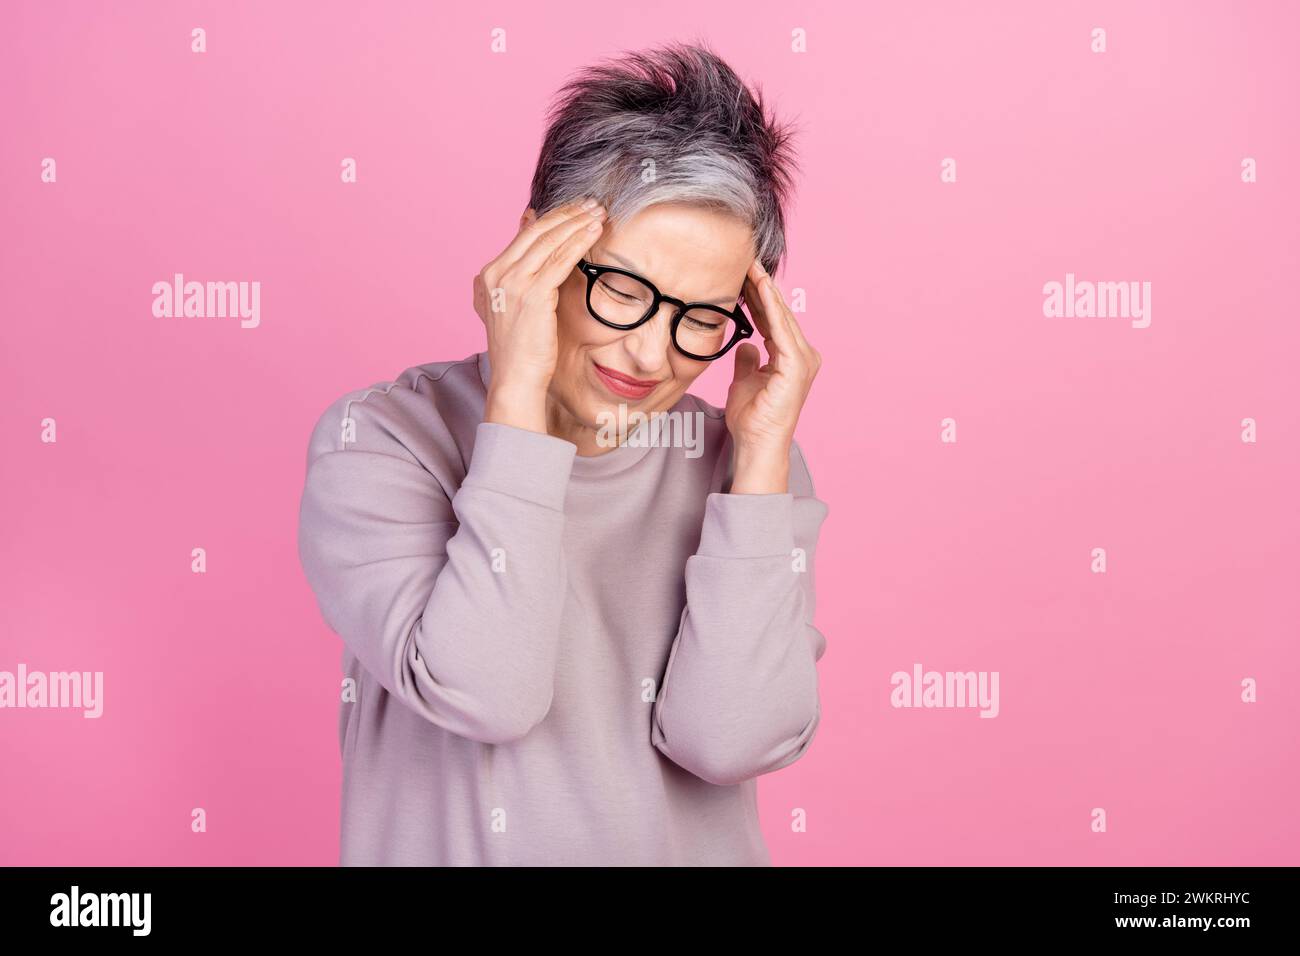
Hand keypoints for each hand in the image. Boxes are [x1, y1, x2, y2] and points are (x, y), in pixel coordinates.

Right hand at [473, 199, 606, 431]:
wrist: (516, 379)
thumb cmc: (521, 348)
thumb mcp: (514, 305)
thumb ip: (521, 271)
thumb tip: (529, 231)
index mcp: (488, 275)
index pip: (525, 235)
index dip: (553, 218)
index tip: (576, 208)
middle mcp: (496, 274)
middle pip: (537, 232)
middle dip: (568, 214)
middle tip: (592, 203)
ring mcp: (511, 283)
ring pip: (549, 242)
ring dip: (577, 223)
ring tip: (599, 212)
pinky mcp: (531, 294)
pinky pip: (560, 260)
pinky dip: (580, 242)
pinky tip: (595, 231)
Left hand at [725, 258, 821, 492]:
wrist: (757, 444)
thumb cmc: (752, 419)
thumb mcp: (745, 381)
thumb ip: (748, 360)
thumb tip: (746, 344)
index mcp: (790, 357)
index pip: (772, 320)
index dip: (756, 297)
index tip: (740, 274)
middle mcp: (802, 355)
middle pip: (778, 314)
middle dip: (760, 287)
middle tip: (744, 259)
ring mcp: (802, 360)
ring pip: (780, 316)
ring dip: (764, 289)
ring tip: (749, 265)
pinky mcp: (797, 366)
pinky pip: (781, 329)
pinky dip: (771, 306)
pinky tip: (759, 286)